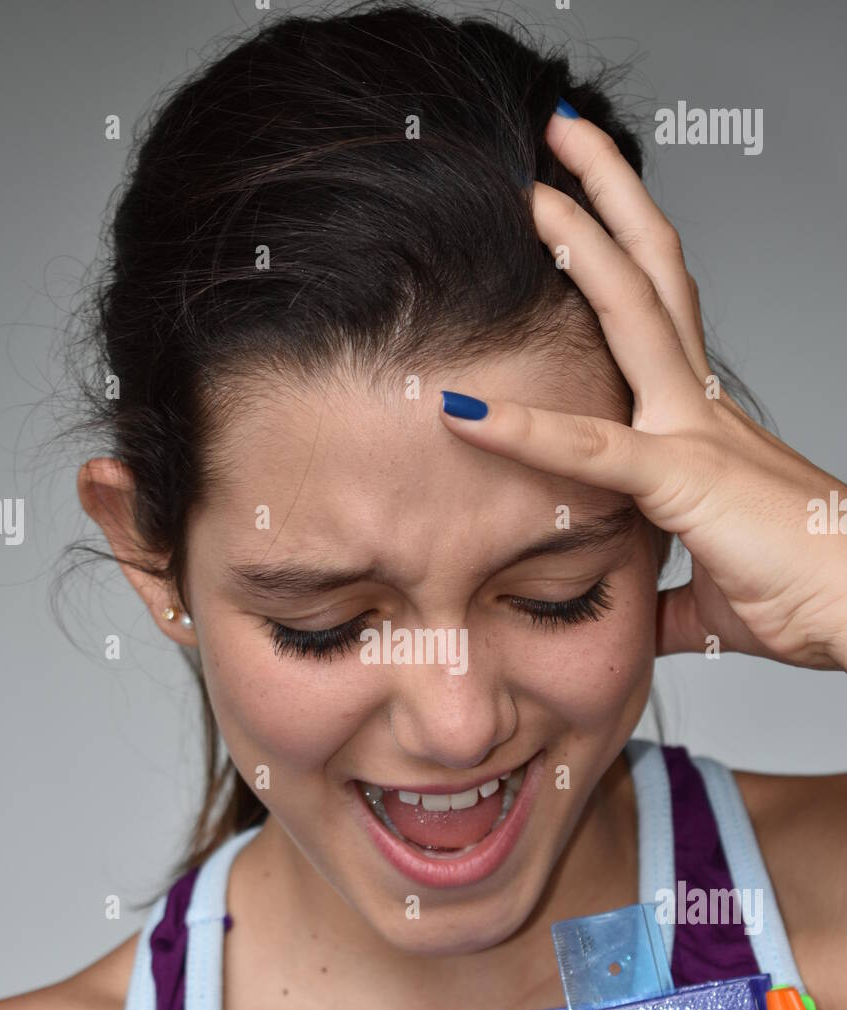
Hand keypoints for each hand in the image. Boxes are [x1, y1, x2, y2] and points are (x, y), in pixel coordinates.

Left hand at [439, 108, 846, 671]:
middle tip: (562, 139)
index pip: (659, 317)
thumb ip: (665, 594)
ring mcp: (695, 431)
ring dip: (583, 244)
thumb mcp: (715, 590)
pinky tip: (464, 411)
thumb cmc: (804, 595)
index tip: (583, 212)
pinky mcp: (685, 480)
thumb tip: (634, 612)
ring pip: (637, 312)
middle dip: (608, 198)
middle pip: (654, 275)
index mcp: (703, 424)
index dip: (622, 258)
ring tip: (534, 189)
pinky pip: (591, 449)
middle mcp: (700, 407)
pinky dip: (522, 430)